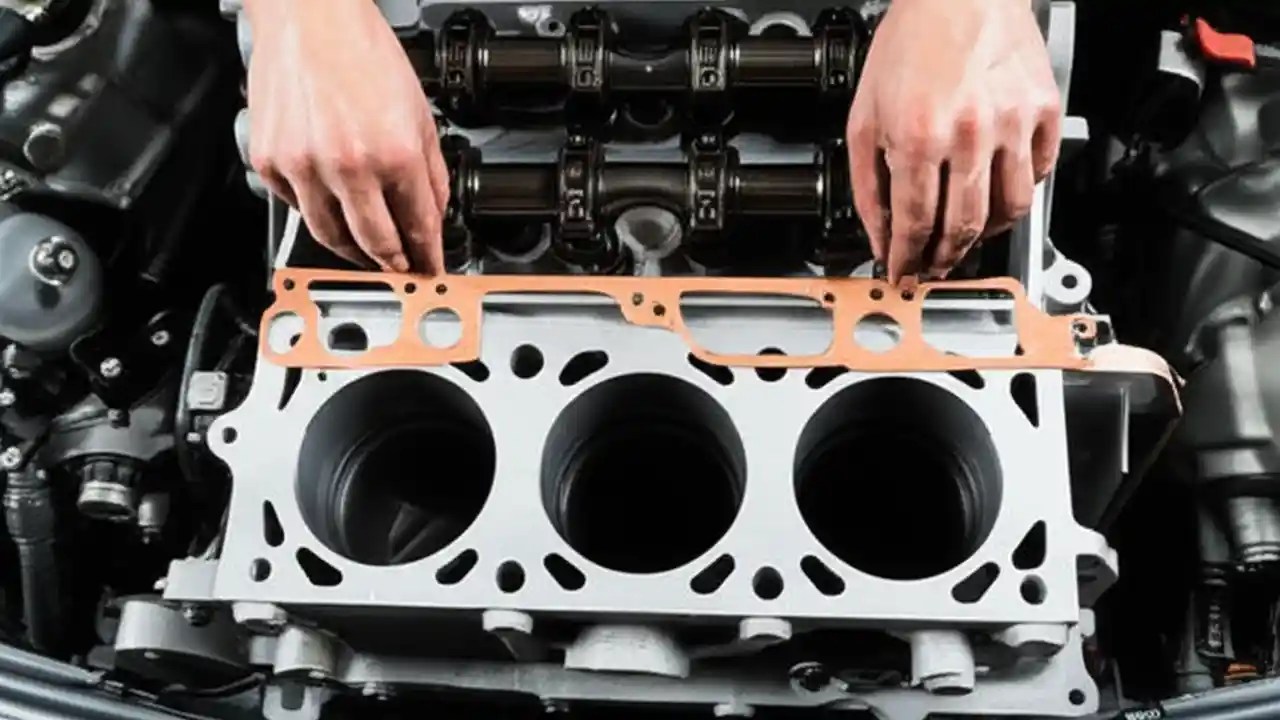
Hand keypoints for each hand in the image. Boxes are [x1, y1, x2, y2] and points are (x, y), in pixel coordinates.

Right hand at [244, 0, 448, 273]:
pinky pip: (296, 207)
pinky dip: (316, 213)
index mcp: (394, 153)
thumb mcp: (419, 112)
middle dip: (393, 265)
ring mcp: (304, 166)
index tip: (431, 271)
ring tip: (367, 252)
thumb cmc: (361, 51)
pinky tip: (330, 206)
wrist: (309, 17)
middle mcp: (348, 165)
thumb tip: (434, 212)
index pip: (419, 227)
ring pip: (330, 235)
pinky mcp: (271, 162)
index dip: (428, 257)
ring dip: (353, 251)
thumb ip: (431, 171)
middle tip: (401, 271)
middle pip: (375, 244)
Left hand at [846, 0, 1060, 282]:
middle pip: (963, 226)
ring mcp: (1013, 123)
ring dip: (985, 235)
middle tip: (933, 266)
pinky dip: (1019, 195)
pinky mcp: (1044, 110)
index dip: (906, 258)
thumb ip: (868, 183)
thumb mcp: (864, 116)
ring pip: (1009, 209)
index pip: (915, 223)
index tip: (902, 273)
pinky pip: (1038, 173)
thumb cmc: (910, 42)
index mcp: (919, 136)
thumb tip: (878, 234)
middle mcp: (969, 134)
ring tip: (966, 238)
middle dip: (944, 258)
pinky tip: (997, 196)